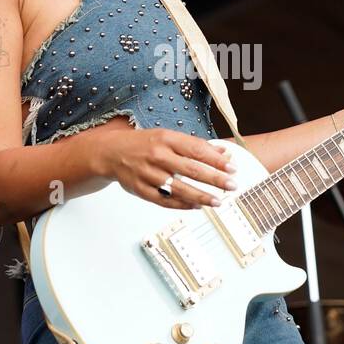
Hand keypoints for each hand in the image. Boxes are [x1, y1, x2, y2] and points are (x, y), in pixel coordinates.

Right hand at [98, 126, 238, 208]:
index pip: (197, 150)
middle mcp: (157, 155)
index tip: (232, 168)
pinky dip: (182, 204)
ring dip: (201, 196)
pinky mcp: (141, 189)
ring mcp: (148, 174)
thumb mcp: (168, 137)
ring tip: (218, 201)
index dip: (216, 160)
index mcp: (166, 139)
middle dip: (214, 179)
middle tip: (231, 186)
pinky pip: (164, 200)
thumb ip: (194, 145)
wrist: (110, 152)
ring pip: (179, 188)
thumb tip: (222, 152)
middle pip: (191, 169)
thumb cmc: (144, 144)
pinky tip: (196, 206)